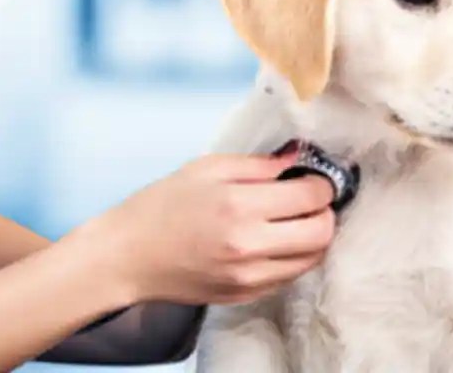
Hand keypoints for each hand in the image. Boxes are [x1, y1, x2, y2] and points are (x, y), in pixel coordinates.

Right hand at [80, 151, 335, 306]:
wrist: (128, 255)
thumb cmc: (160, 206)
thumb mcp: (205, 168)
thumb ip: (256, 164)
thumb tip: (296, 156)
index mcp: (239, 205)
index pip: (311, 196)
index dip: (320, 183)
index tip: (313, 178)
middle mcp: (249, 245)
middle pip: (322, 232)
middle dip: (324, 211)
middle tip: (309, 199)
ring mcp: (249, 275)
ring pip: (312, 259)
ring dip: (313, 237)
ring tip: (294, 220)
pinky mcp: (245, 294)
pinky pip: (289, 276)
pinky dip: (292, 257)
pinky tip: (273, 241)